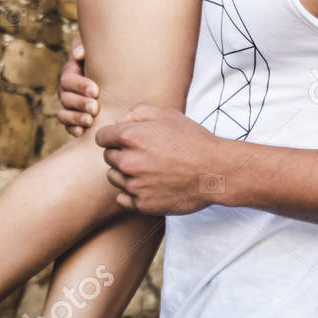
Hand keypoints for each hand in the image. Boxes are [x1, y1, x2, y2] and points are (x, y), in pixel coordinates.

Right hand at [58, 38, 100, 136]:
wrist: (115, 77)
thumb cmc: (105, 60)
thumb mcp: (95, 51)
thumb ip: (84, 48)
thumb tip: (78, 54)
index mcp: (70, 73)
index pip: (68, 80)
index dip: (80, 86)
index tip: (96, 90)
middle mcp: (66, 91)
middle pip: (66, 98)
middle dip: (80, 103)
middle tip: (95, 108)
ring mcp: (69, 106)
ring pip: (64, 114)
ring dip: (76, 118)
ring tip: (89, 121)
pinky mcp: (73, 120)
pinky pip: (68, 126)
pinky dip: (73, 130)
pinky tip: (82, 132)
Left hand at [94, 104, 228, 214]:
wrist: (216, 171)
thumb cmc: (193, 140)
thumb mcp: (168, 114)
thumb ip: (137, 113)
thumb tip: (118, 123)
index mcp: (131, 137)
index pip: (102, 138)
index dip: (112, 137)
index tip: (124, 141)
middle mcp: (128, 161)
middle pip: (108, 158)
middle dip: (121, 154)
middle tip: (144, 155)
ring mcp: (134, 185)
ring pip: (114, 178)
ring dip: (125, 174)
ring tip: (149, 170)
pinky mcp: (142, 204)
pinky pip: (122, 198)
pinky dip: (131, 194)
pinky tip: (148, 186)